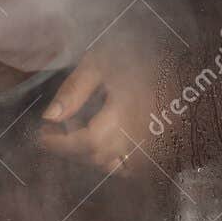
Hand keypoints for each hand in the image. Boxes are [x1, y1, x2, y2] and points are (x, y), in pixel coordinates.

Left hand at [38, 49, 156, 173]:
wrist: (179, 59)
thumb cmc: (137, 53)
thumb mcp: (99, 62)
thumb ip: (74, 90)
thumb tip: (49, 118)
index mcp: (127, 112)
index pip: (88, 143)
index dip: (60, 143)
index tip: (42, 135)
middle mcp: (143, 135)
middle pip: (98, 157)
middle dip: (71, 148)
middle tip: (55, 131)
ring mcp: (155, 146)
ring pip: (115, 167)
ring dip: (91, 156)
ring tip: (79, 134)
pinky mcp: (162, 150)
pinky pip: (133, 167)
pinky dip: (114, 160)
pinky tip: (105, 141)